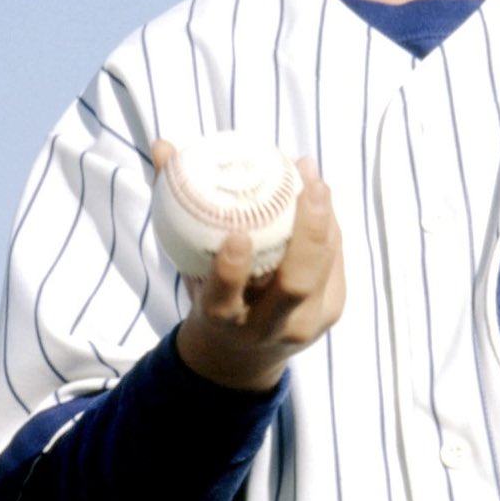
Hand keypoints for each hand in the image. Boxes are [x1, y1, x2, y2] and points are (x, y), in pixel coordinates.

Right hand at [153, 144, 344, 392]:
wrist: (242, 354)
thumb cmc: (210, 291)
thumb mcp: (187, 262)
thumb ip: (174, 207)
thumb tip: (164, 146)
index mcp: (222, 320)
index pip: (224, 301)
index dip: (231, 272)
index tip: (236, 235)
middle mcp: (268, 328)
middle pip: (295, 286)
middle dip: (309, 235)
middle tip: (309, 186)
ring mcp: (307, 324)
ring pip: (322, 269)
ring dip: (324, 221)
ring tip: (312, 177)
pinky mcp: (332, 310)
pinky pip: (335, 261)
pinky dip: (329, 227)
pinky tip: (318, 193)